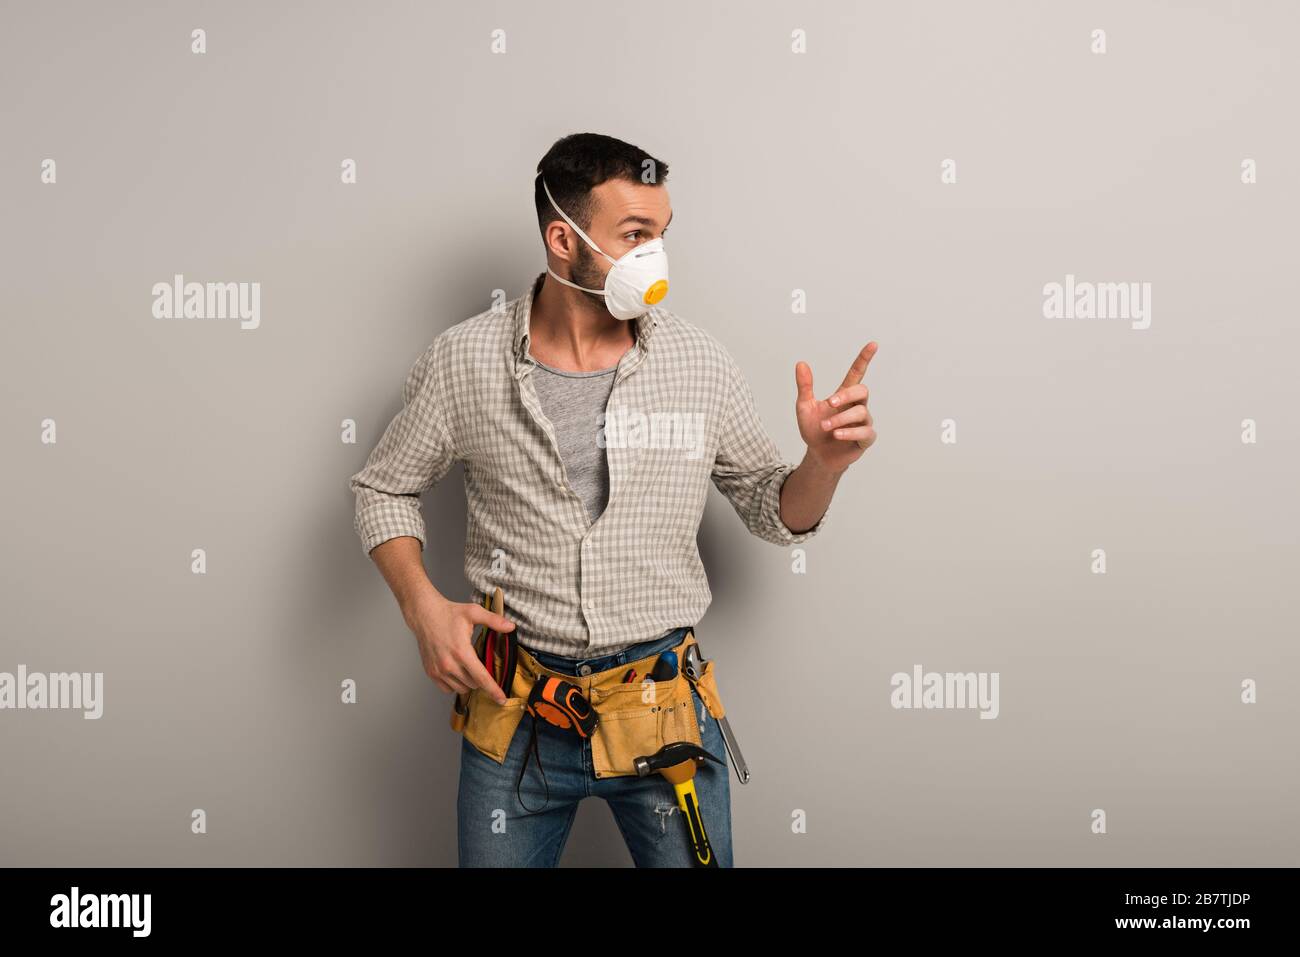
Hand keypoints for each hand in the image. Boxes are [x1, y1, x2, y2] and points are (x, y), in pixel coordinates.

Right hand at [403, 591, 514, 704]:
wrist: (425, 615)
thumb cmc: (449, 613)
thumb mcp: (474, 612)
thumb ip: (494, 620)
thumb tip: (511, 627)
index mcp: (462, 652)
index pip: (481, 677)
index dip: (494, 690)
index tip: (502, 699)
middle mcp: (449, 664)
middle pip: (473, 684)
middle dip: (481, 678)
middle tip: (479, 664)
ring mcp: (438, 670)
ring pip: (461, 689)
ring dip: (468, 682)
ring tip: (467, 666)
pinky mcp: (431, 673)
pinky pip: (448, 689)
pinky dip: (455, 684)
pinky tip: (457, 671)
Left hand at [795, 341, 877, 472]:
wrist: (817, 455)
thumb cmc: (814, 430)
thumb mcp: (805, 407)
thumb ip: (805, 386)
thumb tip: (800, 363)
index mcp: (843, 396)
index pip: (857, 373)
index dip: (864, 359)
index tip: (872, 345)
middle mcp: (856, 406)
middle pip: (862, 390)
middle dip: (847, 395)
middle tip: (830, 403)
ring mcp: (863, 422)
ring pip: (861, 413)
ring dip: (840, 419)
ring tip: (825, 427)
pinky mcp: (865, 439)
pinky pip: (865, 432)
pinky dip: (849, 433)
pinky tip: (837, 435)